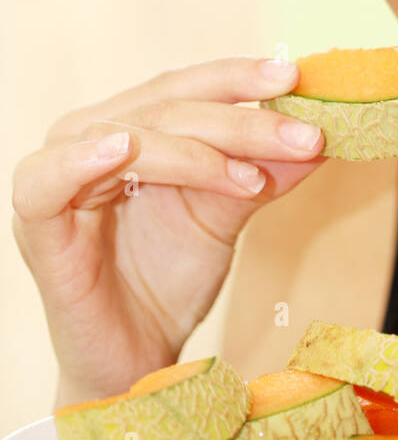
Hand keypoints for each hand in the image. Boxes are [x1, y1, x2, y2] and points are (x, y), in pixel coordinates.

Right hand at [12, 56, 324, 401]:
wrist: (135, 362)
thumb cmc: (169, 281)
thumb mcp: (226, 217)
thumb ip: (263, 173)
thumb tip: (319, 135)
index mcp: (131, 126)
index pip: (185, 87)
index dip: (238, 78)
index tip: (296, 77)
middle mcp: (90, 137)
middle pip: (166, 108)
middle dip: (240, 120)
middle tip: (302, 135)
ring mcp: (57, 176)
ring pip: (127, 136)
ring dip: (196, 151)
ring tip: (251, 178)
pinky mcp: (36, 223)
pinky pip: (48, 178)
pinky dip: (84, 159)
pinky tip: (125, 148)